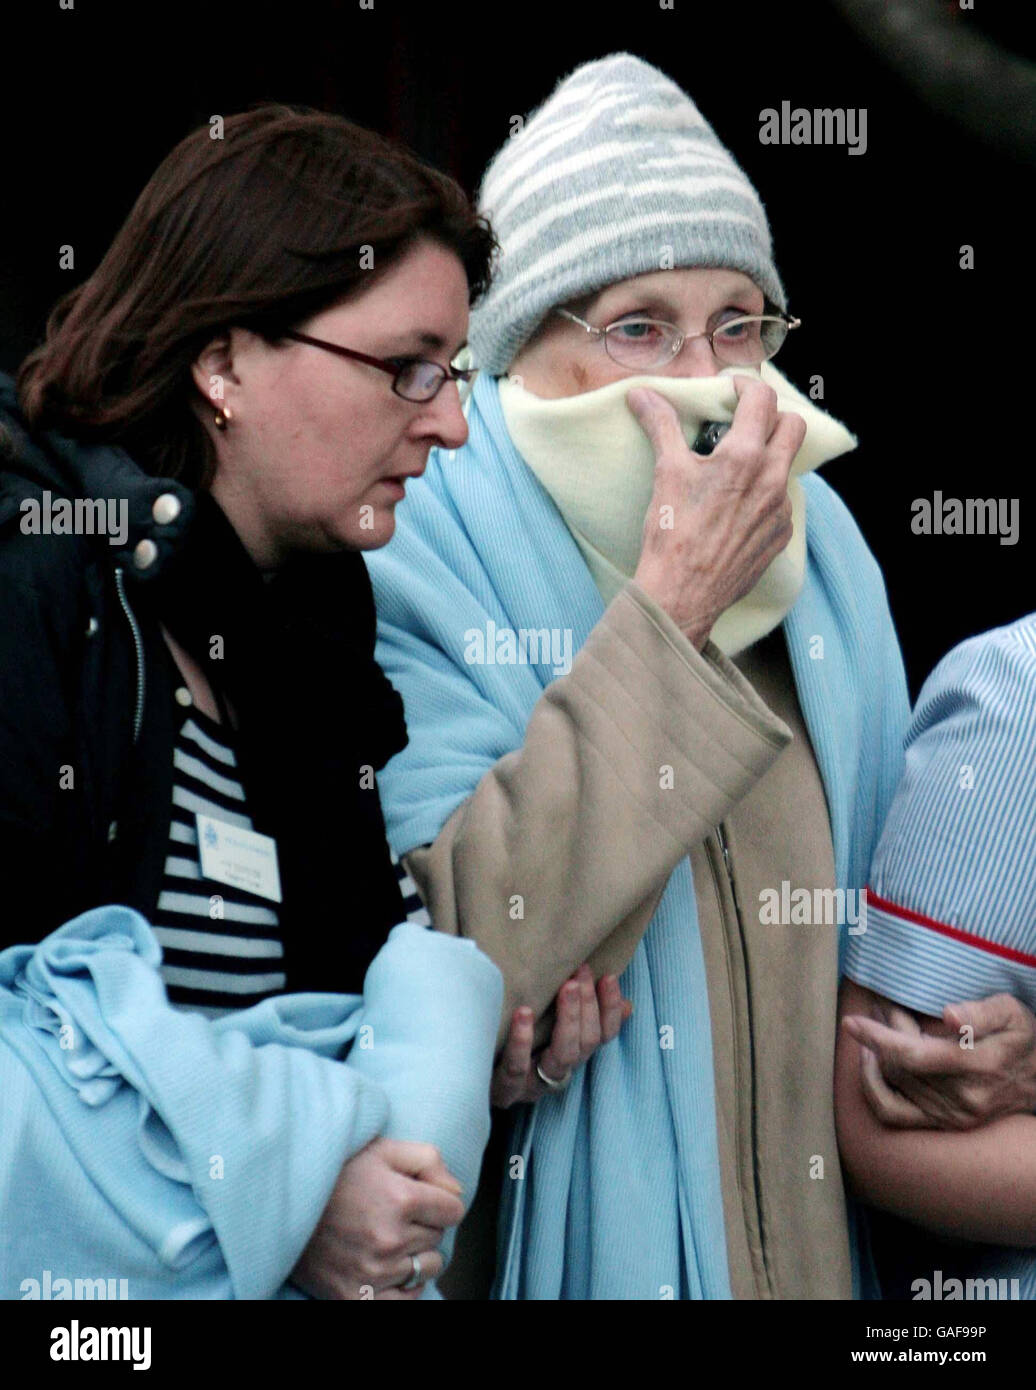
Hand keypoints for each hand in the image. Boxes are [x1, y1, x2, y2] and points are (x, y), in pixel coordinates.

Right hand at [290, 1137, 464, 1299]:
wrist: (285, 1205)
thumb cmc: (338, 1173)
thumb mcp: (383, 1149)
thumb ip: (429, 1160)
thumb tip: (456, 1192)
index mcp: (401, 1198)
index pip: (454, 1210)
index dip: (439, 1201)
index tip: (420, 1198)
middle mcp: (390, 1239)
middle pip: (438, 1238)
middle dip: (424, 1225)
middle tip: (393, 1214)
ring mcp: (373, 1273)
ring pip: (426, 1269)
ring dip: (414, 1255)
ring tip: (388, 1240)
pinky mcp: (355, 1298)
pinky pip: (406, 1300)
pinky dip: (402, 1287)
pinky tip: (385, 1268)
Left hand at [491, 964, 632, 1107]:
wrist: (460, 1075)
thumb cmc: (501, 1039)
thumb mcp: (541, 1024)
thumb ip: (578, 1012)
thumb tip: (627, 1004)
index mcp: (567, 1056)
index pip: (602, 1036)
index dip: (610, 1010)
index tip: (608, 977)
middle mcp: (553, 1074)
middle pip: (584, 1044)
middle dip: (587, 1006)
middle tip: (580, 972)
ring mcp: (530, 1086)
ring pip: (562, 1058)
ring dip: (569, 1020)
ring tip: (566, 987)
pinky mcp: (501, 1090)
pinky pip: (515, 1070)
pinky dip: (521, 1042)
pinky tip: (523, 1013)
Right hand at [629, 376, 805, 648]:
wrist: (683, 593)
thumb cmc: (672, 534)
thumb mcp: (666, 472)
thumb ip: (661, 426)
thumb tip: (642, 395)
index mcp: (745, 457)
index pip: (762, 399)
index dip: (747, 386)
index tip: (732, 391)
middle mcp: (771, 480)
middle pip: (794, 426)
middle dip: (772, 417)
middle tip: (745, 423)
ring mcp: (780, 509)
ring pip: (788, 466)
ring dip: (768, 457)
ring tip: (737, 469)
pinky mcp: (780, 535)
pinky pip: (782, 502)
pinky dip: (765, 495)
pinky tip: (737, 507)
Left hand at [842, 992, 1035, 1130]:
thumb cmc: (1020, 1036)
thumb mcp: (1011, 1013)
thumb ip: (981, 1013)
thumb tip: (949, 1016)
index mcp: (978, 1065)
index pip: (913, 1055)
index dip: (877, 1038)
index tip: (852, 1022)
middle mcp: (963, 1097)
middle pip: (900, 1066)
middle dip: (881, 1034)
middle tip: (880, 1008)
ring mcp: (953, 1116)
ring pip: (895, 1084)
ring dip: (876, 1055)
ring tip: (877, 1030)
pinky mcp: (945, 1124)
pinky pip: (894, 1114)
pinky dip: (874, 1090)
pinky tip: (872, 1066)